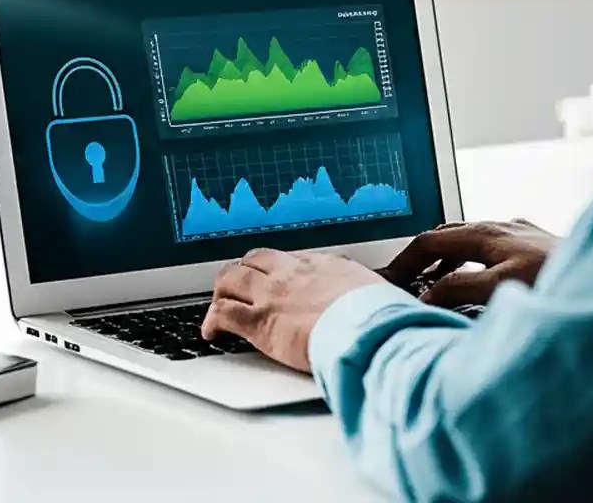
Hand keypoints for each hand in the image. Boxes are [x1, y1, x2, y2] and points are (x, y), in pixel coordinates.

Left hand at [201, 249, 383, 371]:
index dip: (279, 269)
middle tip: (238, 283)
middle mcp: (294, 274)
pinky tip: (211, 332)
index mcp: (324, 266)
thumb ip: (369, 297)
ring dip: (222, 290)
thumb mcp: (380, 296)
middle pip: (256, 260)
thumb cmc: (380, 318)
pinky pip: (223, 314)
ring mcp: (273, 295)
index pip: (292, 260)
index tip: (277, 279)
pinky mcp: (259, 322)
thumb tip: (381, 304)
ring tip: (219, 301)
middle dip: (243, 270)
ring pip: (231, 279)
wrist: (369, 330)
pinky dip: (212, 321)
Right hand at [381, 219, 557, 307]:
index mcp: (488, 233)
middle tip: (405, 280)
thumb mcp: (501, 288)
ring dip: (446, 259)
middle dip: (422, 256)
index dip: (405, 260)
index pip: (430, 240)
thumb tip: (427, 294)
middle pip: (447, 235)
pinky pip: (490, 248)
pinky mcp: (535, 246)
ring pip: (469, 240)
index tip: (389, 278)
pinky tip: (478, 279)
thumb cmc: (563, 280)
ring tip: (434, 283)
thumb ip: (459, 290)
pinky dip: (471, 261)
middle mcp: (502, 227)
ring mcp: (520, 234)